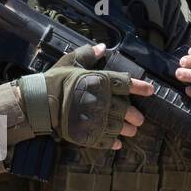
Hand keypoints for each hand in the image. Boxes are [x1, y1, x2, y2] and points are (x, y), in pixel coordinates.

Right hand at [21, 42, 154, 150]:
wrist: (39, 103)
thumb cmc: (55, 80)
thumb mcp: (70, 62)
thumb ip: (88, 54)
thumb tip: (102, 47)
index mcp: (100, 81)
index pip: (126, 83)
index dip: (140, 87)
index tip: (150, 91)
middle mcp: (102, 101)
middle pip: (126, 110)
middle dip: (136, 115)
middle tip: (139, 119)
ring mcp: (96, 119)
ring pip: (119, 127)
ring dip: (127, 130)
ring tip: (131, 131)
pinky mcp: (88, 133)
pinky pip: (105, 140)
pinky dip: (113, 143)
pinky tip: (118, 143)